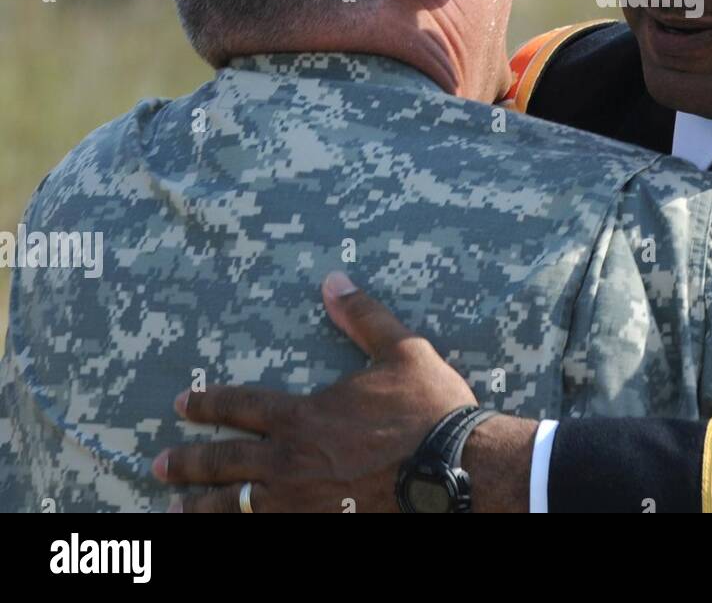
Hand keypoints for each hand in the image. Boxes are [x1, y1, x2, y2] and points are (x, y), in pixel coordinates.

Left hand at [154, 272, 479, 511]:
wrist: (452, 470)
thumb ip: (364, 317)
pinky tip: (233, 530)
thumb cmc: (428, 410)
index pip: (242, 406)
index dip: (209, 403)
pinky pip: (267, 531)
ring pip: (235, 506)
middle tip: (159, 464)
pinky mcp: (318, 527)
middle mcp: (290, 462)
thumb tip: (335, 280)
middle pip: (225, 462)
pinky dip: (242, 529)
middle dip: (189, 462)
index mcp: (305, 416)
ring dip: (203, 505)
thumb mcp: (402, 351)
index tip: (184, 402)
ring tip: (177, 508)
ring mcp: (300, 503)